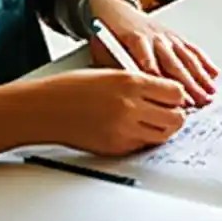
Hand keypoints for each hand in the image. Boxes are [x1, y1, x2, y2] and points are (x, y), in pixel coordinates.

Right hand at [30, 69, 188, 155]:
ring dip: (163, 129)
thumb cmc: (72, 88)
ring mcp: (124, 130)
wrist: (44, 109)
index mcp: (131, 83)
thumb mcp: (111, 72)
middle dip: (176, 115)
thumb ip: (140, 82)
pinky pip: (143, 145)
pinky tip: (131, 128)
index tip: (172, 96)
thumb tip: (167, 93)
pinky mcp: (116, 147)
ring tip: (151, 121)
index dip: (177, 96)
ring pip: (164, 135)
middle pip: (177, 118)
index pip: (176, 93)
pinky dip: (143, 139)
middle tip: (167, 112)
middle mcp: (130, 107)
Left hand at [87, 0, 219, 107]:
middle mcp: (155, 38)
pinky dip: (205, 61)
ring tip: (210, 93)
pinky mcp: (176, 36)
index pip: (150, 64)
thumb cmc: (108, 35)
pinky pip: (193, 49)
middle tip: (197, 101)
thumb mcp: (104, 51)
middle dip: (187, 84)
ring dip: (200, 76)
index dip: (161, 83)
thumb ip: (118, 70)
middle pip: (173, 64)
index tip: (171, 98)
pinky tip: (214, 74)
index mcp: (135, 40)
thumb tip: (132, 93)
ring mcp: (168, 37)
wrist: (115, 10)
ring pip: (187, 58)